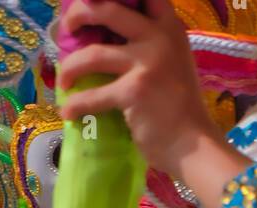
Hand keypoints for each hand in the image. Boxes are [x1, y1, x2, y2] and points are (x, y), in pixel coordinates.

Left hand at [59, 0, 207, 175]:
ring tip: (64, 79)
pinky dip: (76, 104)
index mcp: (169, 27)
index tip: (92, 0)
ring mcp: (147, 63)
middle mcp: (159, 37)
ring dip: (71, 67)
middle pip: (108, 10)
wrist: (192, 144)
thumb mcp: (173, 62)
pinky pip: (94, 95)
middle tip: (69, 28)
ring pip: (94, 54)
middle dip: (80, 14)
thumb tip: (112, 39)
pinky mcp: (134, 91)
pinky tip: (68, 112)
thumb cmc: (181, 109)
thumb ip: (152, 44)